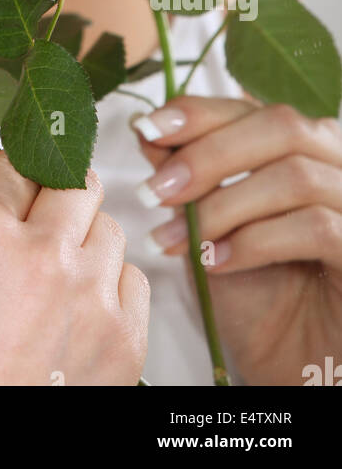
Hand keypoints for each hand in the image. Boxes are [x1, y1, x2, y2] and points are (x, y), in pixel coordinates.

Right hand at [0, 151, 148, 385]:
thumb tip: (10, 200)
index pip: (13, 163)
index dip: (16, 172)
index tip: (23, 174)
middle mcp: (38, 252)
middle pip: (74, 180)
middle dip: (60, 192)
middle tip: (49, 212)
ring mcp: (87, 293)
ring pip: (108, 228)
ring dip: (87, 242)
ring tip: (61, 275)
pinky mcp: (124, 335)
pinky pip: (134, 280)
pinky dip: (112, 288)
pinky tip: (84, 310)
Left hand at [130, 95, 341, 385]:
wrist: (291, 362)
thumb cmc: (254, 292)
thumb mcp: (207, 226)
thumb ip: (186, 176)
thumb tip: (146, 127)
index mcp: (298, 143)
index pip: (250, 106)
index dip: (198, 112)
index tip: (148, 129)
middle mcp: (335, 161)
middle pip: (280, 126)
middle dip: (208, 155)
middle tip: (155, 191)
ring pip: (295, 176)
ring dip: (222, 206)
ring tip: (175, 240)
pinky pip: (316, 227)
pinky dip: (256, 241)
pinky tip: (214, 262)